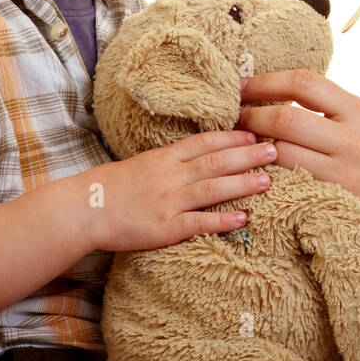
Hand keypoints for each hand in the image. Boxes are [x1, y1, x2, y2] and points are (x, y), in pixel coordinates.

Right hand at [83, 131, 277, 252]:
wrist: (84, 209)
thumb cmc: (113, 187)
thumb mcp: (143, 163)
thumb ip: (171, 160)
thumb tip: (200, 154)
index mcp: (164, 157)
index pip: (204, 142)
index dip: (232, 137)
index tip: (256, 132)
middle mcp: (169, 176)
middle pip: (215, 162)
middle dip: (247, 155)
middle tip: (276, 150)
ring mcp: (167, 201)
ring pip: (212, 189)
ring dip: (243, 184)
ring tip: (268, 180)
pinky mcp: (163, 228)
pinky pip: (197, 223)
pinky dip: (221, 220)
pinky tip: (244, 217)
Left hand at [234, 70, 359, 268]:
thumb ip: (334, 110)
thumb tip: (281, 91)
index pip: (304, 82)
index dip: (266, 81)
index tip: (242, 86)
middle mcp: (354, 139)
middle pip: (285, 118)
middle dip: (250, 116)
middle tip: (231, 119)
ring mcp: (343, 174)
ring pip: (279, 153)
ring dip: (250, 149)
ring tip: (236, 146)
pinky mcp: (332, 202)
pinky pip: (285, 184)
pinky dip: (263, 176)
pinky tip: (251, 174)